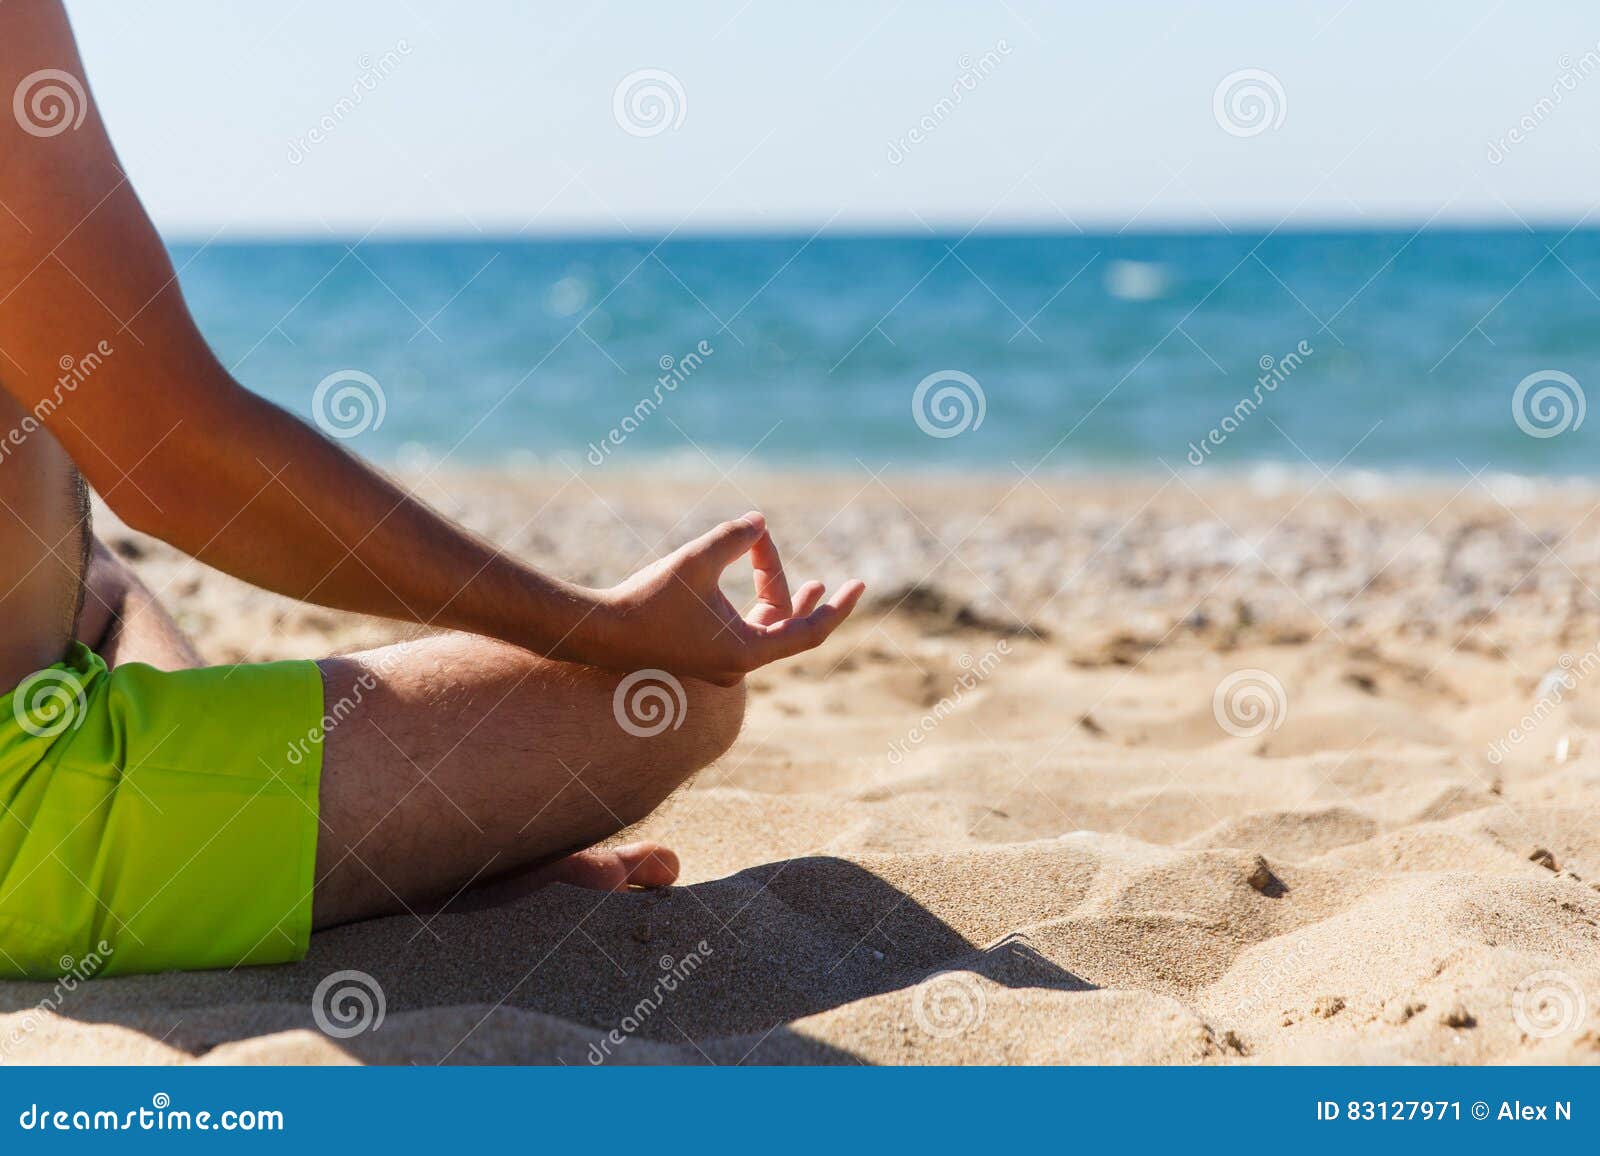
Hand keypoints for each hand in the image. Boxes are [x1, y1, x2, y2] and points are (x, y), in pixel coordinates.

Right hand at [581, 512, 864, 685]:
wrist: (596, 634)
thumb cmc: (646, 599)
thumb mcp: (696, 560)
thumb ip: (734, 540)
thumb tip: (760, 522)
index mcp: (745, 652)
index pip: (809, 633)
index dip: (838, 609)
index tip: (860, 586)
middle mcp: (737, 666)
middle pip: (785, 627)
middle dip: (805, 597)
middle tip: (832, 581)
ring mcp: (719, 664)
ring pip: (764, 629)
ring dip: (780, 599)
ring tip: (813, 582)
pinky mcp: (701, 656)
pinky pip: (743, 632)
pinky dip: (755, 607)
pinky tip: (754, 582)